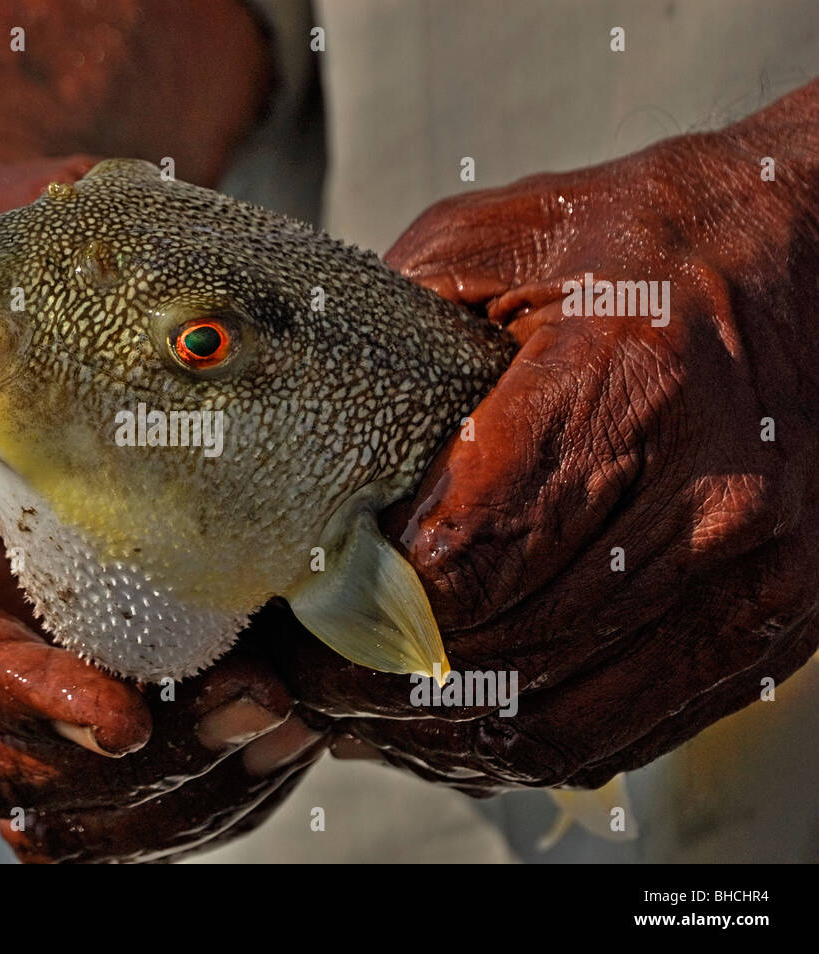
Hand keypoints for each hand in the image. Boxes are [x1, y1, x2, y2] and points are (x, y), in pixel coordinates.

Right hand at [0, 0, 330, 861]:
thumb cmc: (4, 247)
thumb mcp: (14, 228)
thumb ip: (54, 248)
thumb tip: (157, 267)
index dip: (11, 688)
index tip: (119, 720)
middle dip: (113, 766)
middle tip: (250, 715)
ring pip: (36, 784)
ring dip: (159, 792)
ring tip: (277, 728)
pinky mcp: (44, 653)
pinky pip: (83, 778)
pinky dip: (169, 797)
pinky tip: (258, 753)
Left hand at [263, 80, 818, 792]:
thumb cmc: (650, 238)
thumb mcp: (498, 243)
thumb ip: (391, 336)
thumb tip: (293, 436)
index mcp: (628, 384)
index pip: (466, 557)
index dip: (357, 612)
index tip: (290, 619)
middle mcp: (706, 500)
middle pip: (500, 652)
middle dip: (372, 684)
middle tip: (294, 676)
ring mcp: (750, 578)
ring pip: (554, 718)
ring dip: (434, 737)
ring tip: (355, 713)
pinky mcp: (769, 627)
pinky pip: (620, 733)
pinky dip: (518, 750)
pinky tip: (450, 726)